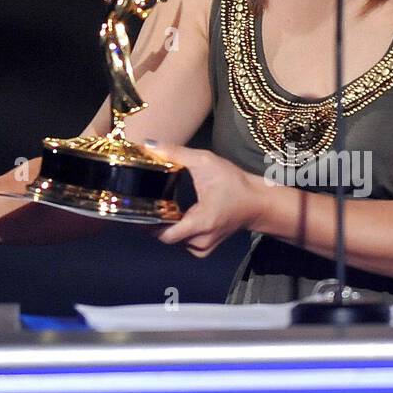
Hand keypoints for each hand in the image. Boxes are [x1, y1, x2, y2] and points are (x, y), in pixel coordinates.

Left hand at [146, 141, 263, 257]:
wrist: (258, 202)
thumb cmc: (234, 183)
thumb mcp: (205, 162)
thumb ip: (176, 153)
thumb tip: (148, 145)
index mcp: (200, 223)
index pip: (164, 234)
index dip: (146, 224)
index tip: (134, 209)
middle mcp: (200, 240)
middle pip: (166, 237)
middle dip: (152, 222)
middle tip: (139, 204)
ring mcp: (204, 247)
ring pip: (174, 240)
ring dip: (163, 226)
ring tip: (153, 207)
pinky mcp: (206, 246)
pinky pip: (183, 242)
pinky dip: (175, 231)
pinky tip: (170, 216)